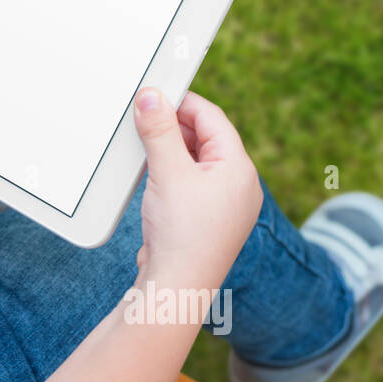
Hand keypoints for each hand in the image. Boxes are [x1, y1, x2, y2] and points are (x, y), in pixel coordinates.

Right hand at [132, 88, 261, 291]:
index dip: (183, 102)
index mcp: (239, 169)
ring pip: (196, 161)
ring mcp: (223, 205)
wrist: (178, 287)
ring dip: (170, 149)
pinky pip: (190, 183)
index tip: (155, 94)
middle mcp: (238, 185)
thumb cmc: (182, 234)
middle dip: (174, 126)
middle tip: (143, 118)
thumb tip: (151, 97)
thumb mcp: (167, 172)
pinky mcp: (206, 220)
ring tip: (144, 146)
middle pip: (206, 138)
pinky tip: (151, 174)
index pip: (212, 118)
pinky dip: (170, 172)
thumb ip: (159, 130)